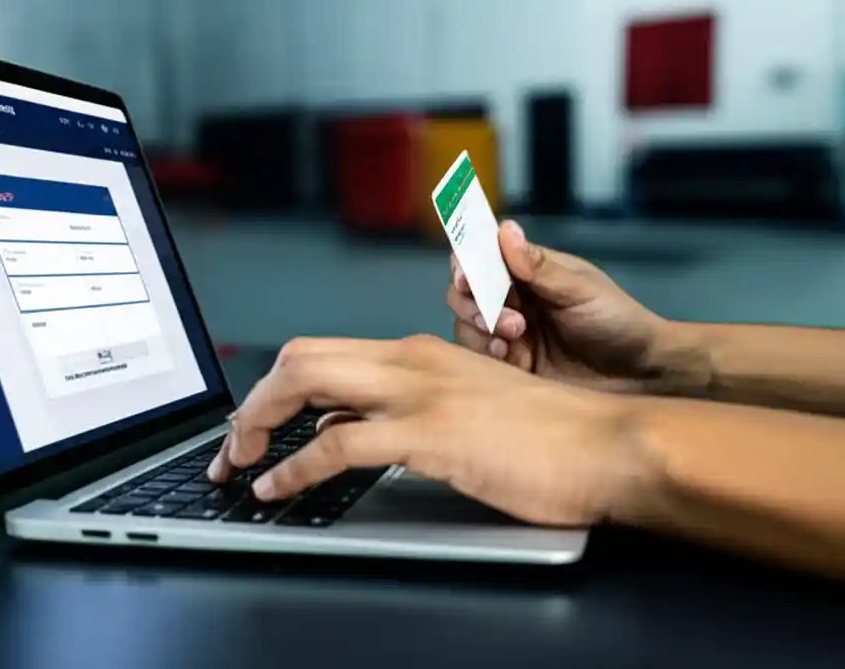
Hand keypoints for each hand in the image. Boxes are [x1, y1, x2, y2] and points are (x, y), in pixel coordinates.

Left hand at [206, 335, 642, 525]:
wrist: (610, 445)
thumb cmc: (551, 438)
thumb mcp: (465, 410)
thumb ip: (406, 412)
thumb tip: (346, 427)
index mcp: (417, 354)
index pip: (322, 354)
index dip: (275, 390)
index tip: (255, 427)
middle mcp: (409, 362)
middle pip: (298, 358)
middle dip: (251, 404)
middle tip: (234, 448)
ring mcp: (418, 393)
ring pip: (303, 384)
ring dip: (256, 429)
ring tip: (239, 468)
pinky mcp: (430, 433)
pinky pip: (335, 444)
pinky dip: (294, 469)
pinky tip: (278, 489)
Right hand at [447, 220, 669, 392]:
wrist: (642, 374)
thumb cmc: (620, 322)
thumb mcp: (581, 290)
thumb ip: (538, 267)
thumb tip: (504, 229)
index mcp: (531, 273)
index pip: (483, 257)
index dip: (467, 262)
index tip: (467, 275)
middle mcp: (515, 300)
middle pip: (465, 291)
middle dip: (471, 300)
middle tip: (497, 313)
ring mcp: (511, 334)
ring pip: (467, 324)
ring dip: (480, 326)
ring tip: (513, 335)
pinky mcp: (512, 366)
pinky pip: (479, 357)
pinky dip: (484, 353)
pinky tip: (506, 354)